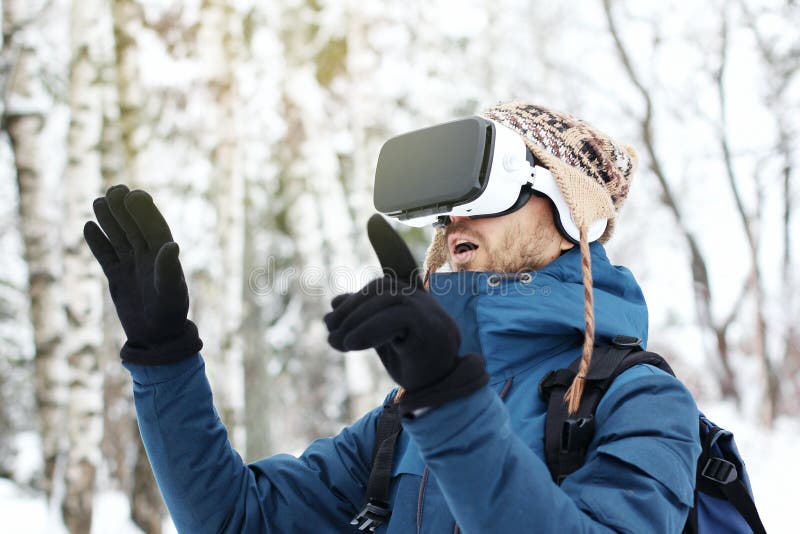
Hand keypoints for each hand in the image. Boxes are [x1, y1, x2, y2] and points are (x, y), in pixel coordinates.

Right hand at [83, 184, 201, 364]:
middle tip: (114, 190)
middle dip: (125, 209)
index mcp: (165, 256)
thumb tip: (172, 244)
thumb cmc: (169, 315)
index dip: (145, 211)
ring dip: (109, 219)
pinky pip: (106, 255)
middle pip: (134, 227)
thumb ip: (169, 270)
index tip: (134, 195)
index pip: (154, 227)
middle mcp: (148, 257)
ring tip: (99, 201)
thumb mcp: (171, 293)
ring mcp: (131, 265)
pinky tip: (88, 226)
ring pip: (118, 237)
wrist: (156, 338)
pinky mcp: (117, 277)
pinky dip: (98, 242)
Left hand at [324, 215, 487, 413]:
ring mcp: (430, 311)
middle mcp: (423, 298)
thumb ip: (360, 317)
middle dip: (351, 307)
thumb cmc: (409, 362)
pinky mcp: (431, 327)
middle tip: (329, 329)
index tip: (374, 220)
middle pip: (380, 287)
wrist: (434, 392)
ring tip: (337, 342)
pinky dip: (368, 330)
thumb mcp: (378, 337)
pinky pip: (395, 317)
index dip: (387, 242)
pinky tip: (351, 345)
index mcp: (411, 296)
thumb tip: (335, 304)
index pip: (398, 263)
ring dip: (354, 322)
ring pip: (386, 300)